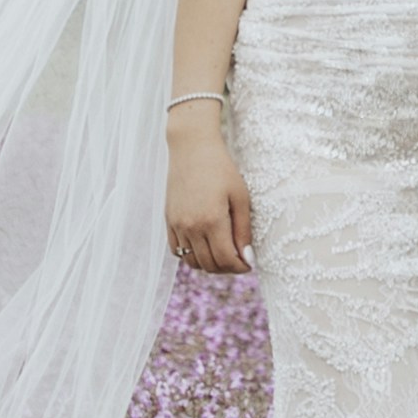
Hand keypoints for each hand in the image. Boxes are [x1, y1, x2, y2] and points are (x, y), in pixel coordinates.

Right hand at [166, 122, 255, 275]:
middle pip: (209, 265)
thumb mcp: (240, 197)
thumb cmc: (221, 169)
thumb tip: (247, 258)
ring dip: (209, 264)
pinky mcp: (168, 221)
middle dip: (227, 268)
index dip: (240, 267)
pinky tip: (204, 246)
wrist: (191, 148)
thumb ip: (243, 230)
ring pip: (192, 262)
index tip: (249, 263)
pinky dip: (191, 256)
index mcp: (212, 220)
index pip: (226, 260)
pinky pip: (177, 251)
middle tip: (239, 260)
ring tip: (222, 254)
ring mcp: (177, 225)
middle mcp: (191, 227)